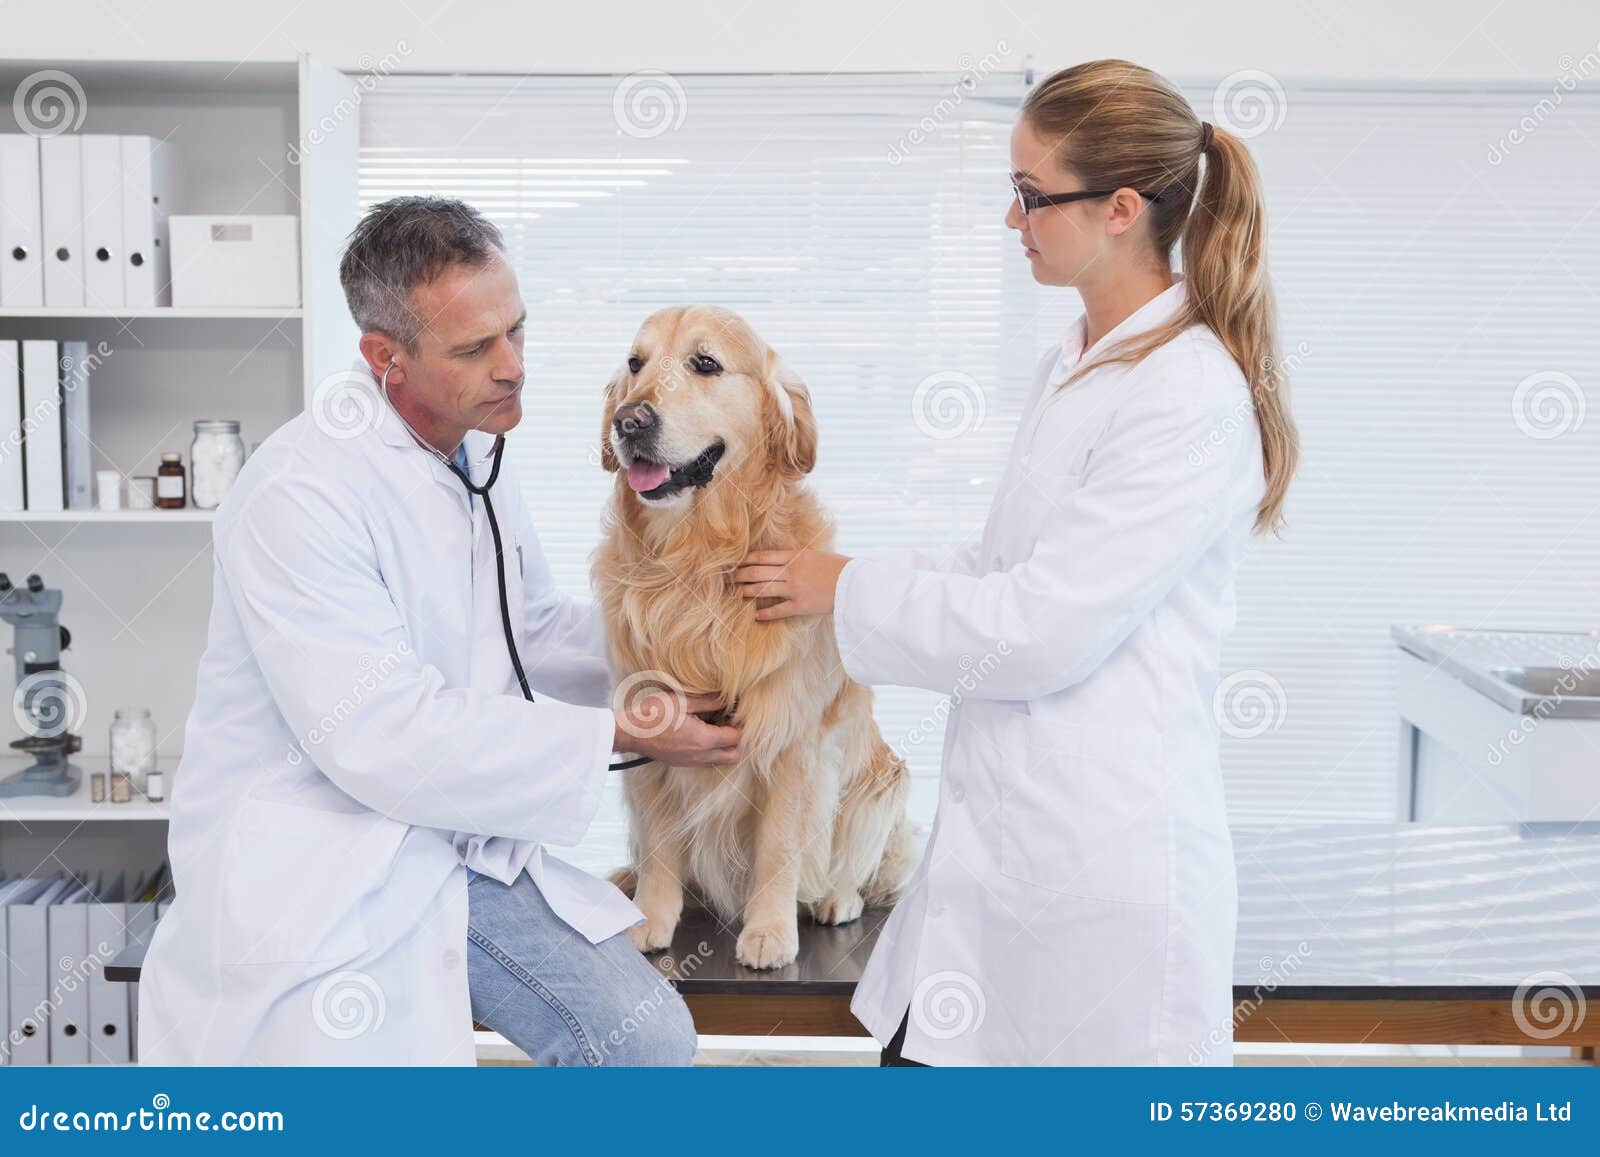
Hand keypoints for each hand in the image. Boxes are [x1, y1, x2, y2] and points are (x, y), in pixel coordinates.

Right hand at [613, 692, 741, 766]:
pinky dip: (711, 749)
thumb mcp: (682, 701)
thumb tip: (727, 698)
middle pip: (734, 756)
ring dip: (724, 746)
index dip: (741, 725)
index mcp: (703, 740)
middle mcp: (700, 756)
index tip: (737, 712)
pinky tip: (702, 731)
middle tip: (731, 721)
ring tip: (716, 725)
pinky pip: (706, 760)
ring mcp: (690, 762)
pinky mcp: (682, 762)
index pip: (736, 738)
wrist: (628, 732)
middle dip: (738, 740)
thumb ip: (708, 701)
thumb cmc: (653, 713)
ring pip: (720, 760)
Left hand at [732, 549, 850, 620]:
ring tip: (738, 593)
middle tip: (730, 578)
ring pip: (764, 590)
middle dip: (742, 575)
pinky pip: (778, 610)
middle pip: (758, 572)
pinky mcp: (800, 605)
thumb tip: (783, 561)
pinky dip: (766, 614)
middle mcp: (792, 571)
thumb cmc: (839, 567)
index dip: (747, 560)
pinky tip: (756, 615)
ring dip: (748, 592)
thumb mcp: (816, 555)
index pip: (763, 556)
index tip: (737, 562)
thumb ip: (798, 558)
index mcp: (796, 556)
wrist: (855, 583)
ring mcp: (795, 589)